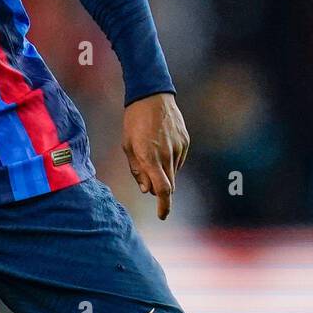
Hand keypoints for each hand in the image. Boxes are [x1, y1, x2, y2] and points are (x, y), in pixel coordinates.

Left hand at [121, 92, 189, 219]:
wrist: (152, 96)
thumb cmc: (134, 122)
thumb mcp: (128, 146)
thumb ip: (137, 170)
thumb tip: (146, 190)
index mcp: (150, 157)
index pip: (162, 189)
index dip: (164, 206)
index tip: (162, 215)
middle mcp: (167, 155)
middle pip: (169, 185)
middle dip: (159, 189)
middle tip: (148, 182)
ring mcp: (178, 148)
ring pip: (173, 172)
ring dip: (163, 172)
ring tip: (152, 153)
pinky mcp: (185, 141)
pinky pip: (178, 160)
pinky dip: (170, 161)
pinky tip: (161, 145)